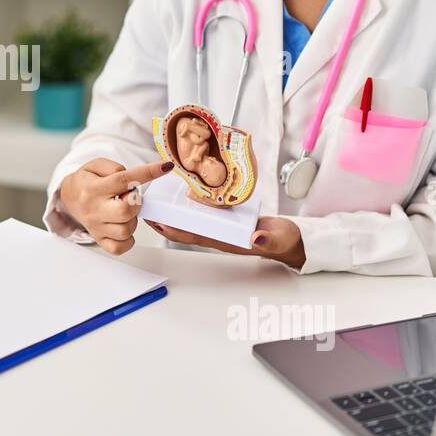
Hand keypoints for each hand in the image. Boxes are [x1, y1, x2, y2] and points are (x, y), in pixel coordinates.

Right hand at [58, 158, 176, 255]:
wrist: (68, 198)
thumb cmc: (86, 181)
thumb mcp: (95, 165)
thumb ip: (114, 167)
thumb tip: (133, 179)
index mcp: (93, 189)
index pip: (123, 180)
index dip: (148, 173)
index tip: (165, 167)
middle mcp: (94, 210)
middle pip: (125, 210)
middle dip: (135, 202)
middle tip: (129, 196)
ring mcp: (97, 228)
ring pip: (126, 230)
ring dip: (132, 219)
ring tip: (124, 209)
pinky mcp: (100, 240)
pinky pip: (120, 247)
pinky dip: (128, 239)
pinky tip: (124, 224)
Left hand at [143, 215, 305, 269]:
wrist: (288, 239)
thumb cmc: (282, 239)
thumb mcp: (278, 238)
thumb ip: (268, 239)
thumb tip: (256, 238)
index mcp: (225, 240)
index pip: (193, 236)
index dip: (173, 229)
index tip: (156, 220)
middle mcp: (218, 235)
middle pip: (185, 229)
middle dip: (165, 220)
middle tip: (146, 206)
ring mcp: (221, 228)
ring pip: (191, 221)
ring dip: (173, 213)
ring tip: (157, 199)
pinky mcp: (226, 220)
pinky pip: (202, 214)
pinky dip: (190, 206)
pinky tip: (183, 194)